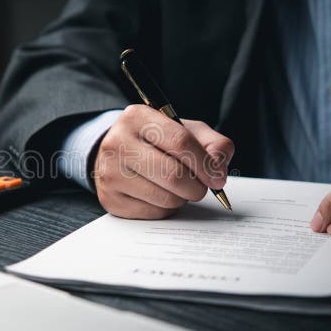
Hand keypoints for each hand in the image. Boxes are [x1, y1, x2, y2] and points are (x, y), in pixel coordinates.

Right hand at [93, 105, 232, 218]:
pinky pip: (154, 213)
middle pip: (174, 174)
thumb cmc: (157, 142)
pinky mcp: (111, 198)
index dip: (206, 164)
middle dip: (197, 187)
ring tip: (175, 187)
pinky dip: (166, 209)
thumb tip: (219, 171)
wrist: (118, 155)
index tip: (217, 178)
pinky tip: (158, 194)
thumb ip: (212, 144)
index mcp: (137, 117)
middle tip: (200, 187)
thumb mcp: (186, 130)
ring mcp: (110, 172)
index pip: (180, 141)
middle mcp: (118, 142)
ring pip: (166, 198)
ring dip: (181, 198)